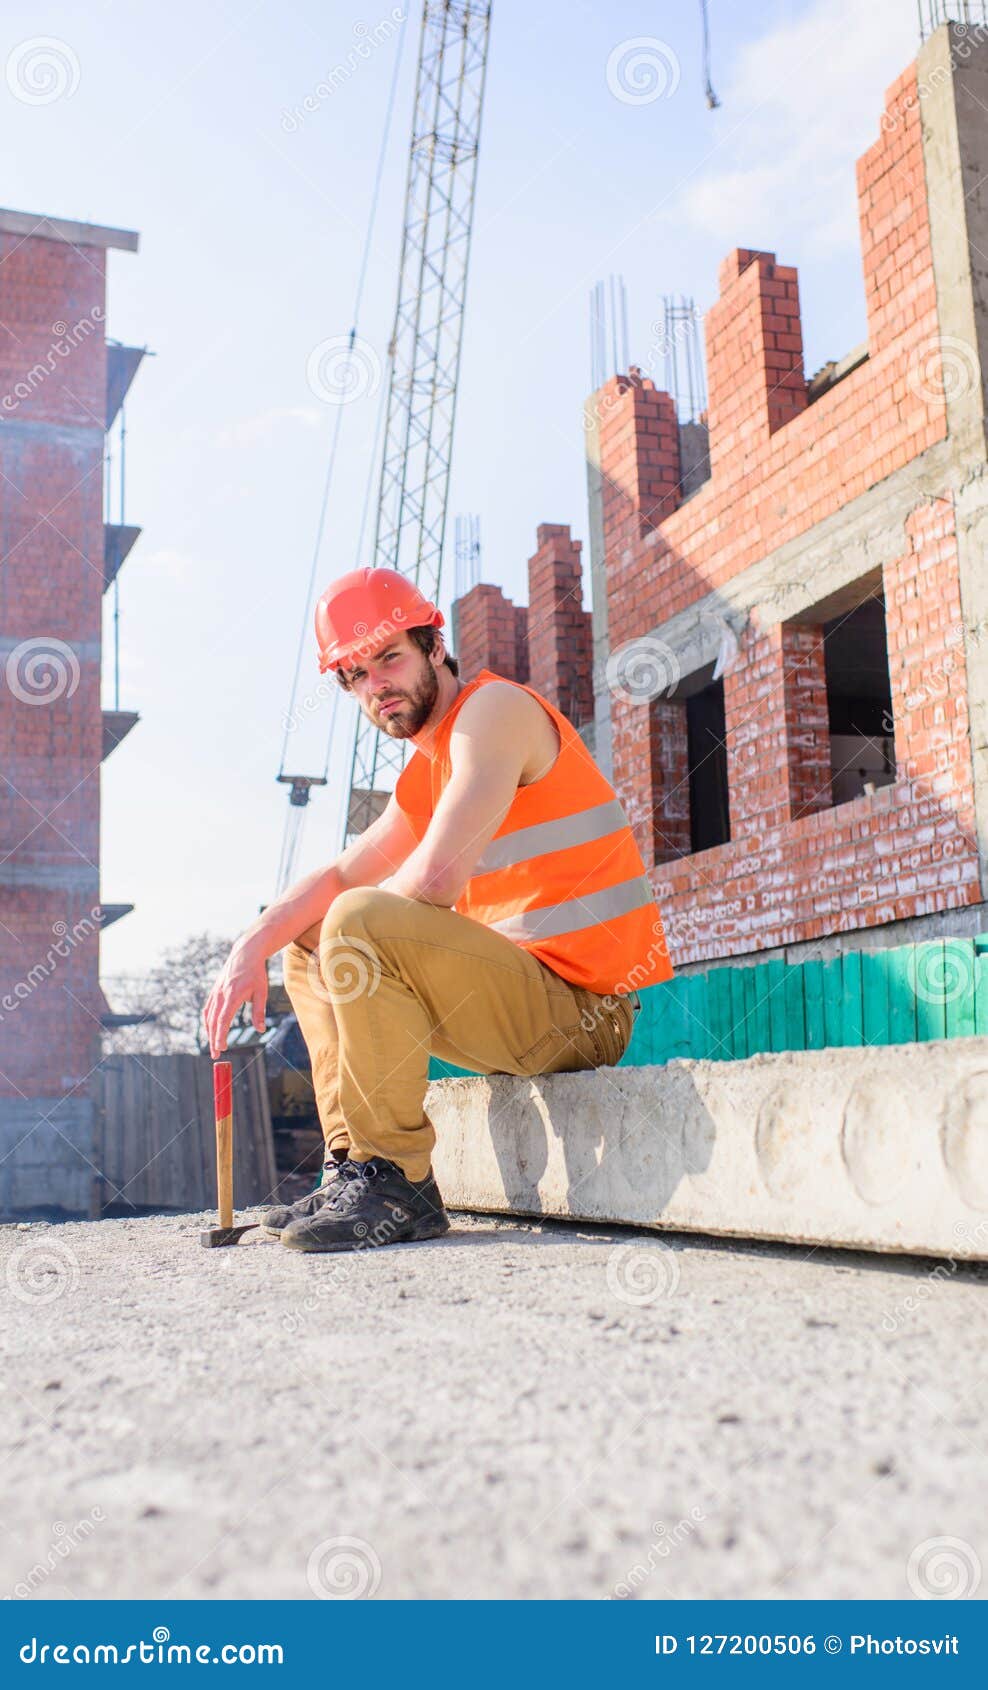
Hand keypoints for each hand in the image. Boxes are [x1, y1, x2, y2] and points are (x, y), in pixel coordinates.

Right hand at [203, 940, 268, 1058]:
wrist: (245, 954)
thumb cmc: (256, 973)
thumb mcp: (261, 992)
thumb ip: (259, 1011)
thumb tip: (260, 1030)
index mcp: (233, 995)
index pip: (223, 1019)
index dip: (221, 1035)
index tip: (222, 1048)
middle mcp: (221, 994)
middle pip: (213, 1021)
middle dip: (213, 1039)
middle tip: (216, 1055)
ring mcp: (215, 992)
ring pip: (208, 1016)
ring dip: (210, 1033)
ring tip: (214, 1047)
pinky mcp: (214, 991)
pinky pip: (208, 1009)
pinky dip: (208, 1021)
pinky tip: (211, 1030)